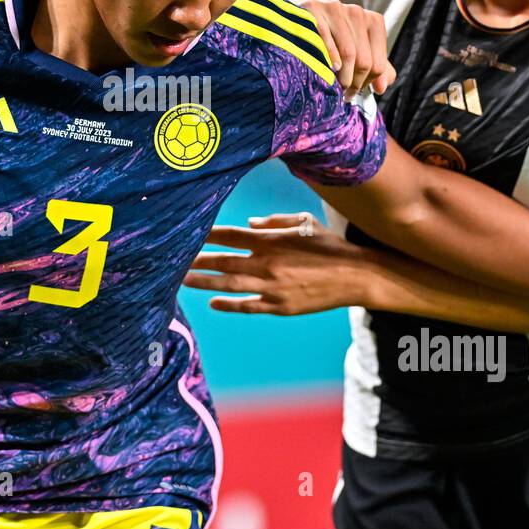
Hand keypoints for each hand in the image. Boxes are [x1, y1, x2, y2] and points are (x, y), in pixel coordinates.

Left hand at [183, 212, 372, 314]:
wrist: (355, 276)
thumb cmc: (329, 246)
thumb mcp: (304, 222)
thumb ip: (274, 221)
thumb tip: (249, 224)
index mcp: (272, 240)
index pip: (230, 235)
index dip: (205, 235)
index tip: (186, 234)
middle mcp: (267, 263)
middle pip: (223, 261)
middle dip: (197, 261)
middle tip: (172, 261)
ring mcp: (272, 287)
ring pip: (230, 285)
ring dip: (205, 283)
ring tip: (184, 281)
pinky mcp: (280, 307)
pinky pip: (249, 306)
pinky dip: (229, 305)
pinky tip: (213, 302)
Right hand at [299, 0, 395, 99]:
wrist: (297, 15)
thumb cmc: (331, 36)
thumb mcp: (357, 49)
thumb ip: (375, 67)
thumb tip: (382, 88)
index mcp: (373, 21)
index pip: (378, 63)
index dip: (367, 83)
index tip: (355, 92)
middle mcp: (358, 12)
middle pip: (364, 61)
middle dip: (354, 83)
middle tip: (343, 94)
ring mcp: (336, 9)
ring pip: (348, 53)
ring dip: (342, 77)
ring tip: (334, 87)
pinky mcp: (314, 9)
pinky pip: (325, 38)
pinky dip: (329, 57)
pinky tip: (329, 68)